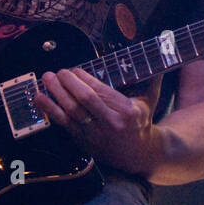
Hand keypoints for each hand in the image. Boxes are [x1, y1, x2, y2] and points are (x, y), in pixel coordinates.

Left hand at [34, 68, 155, 172]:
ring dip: (55, 95)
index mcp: (126, 112)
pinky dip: (50, 110)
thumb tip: (163, 49)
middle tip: (56, 72)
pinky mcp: (84, 141)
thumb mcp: (149, 100)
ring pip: (71, 113)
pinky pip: (64, 124)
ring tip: (46, 80)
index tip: (74, 69)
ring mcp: (95, 135)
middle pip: (83, 102)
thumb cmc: (142, 122)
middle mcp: (110, 124)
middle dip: (67, 85)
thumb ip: (151, 77)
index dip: (84, 79)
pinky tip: (39, 98)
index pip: (100, 92)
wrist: (139, 155)